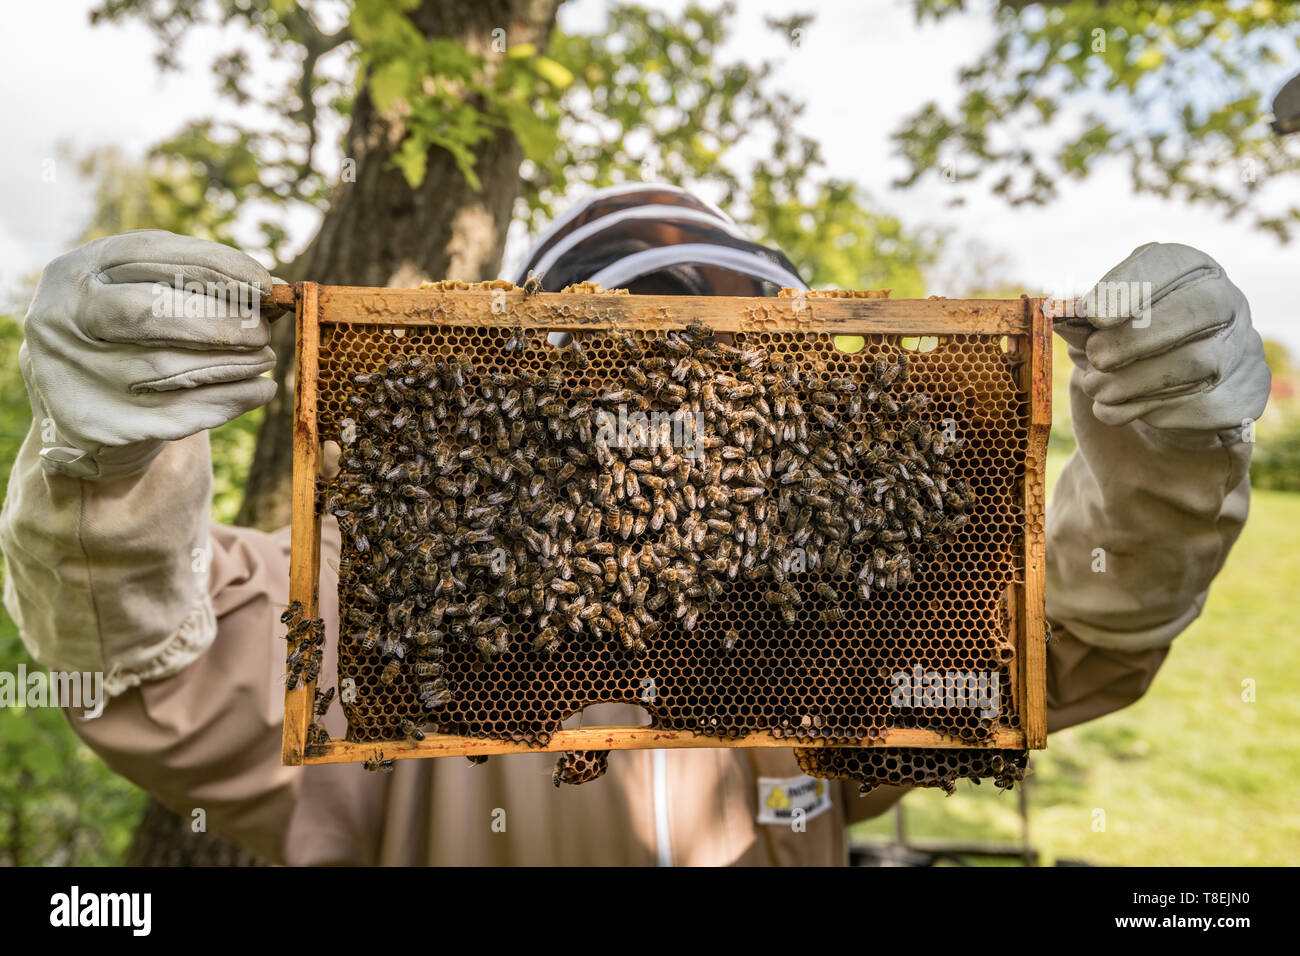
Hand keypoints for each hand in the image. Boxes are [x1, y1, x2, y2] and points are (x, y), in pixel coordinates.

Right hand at [20, 230, 277, 478]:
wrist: (85, 409)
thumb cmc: (131, 338)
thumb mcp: (149, 296)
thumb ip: (201, 286)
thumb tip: (276, 291)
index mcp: (77, 271)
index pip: (149, 253)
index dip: (215, 265)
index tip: (266, 283)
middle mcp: (63, 319)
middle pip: (150, 312)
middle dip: (220, 320)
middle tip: (263, 331)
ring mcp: (74, 373)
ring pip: (167, 367)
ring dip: (233, 363)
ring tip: (265, 359)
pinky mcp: (96, 424)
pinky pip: (176, 413)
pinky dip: (229, 400)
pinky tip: (258, 390)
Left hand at [1053, 242, 1269, 432]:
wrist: (1163, 396)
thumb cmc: (1124, 347)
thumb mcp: (1098, 327)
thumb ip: (1082, 319)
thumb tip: (1059, 316)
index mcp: (1191, 271)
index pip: (1173, 263)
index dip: (1129, 286)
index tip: (1090, 313)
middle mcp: (1226, 303)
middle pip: (1197, 310)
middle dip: (1135, 338)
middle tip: (1094, 357)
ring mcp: (1241, 349)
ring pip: (1198, 361)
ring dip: (1133, 380)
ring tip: (1096, 389)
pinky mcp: (1242, 396)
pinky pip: (1201, 405)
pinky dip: (1147, 410)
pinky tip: (1117, 409)